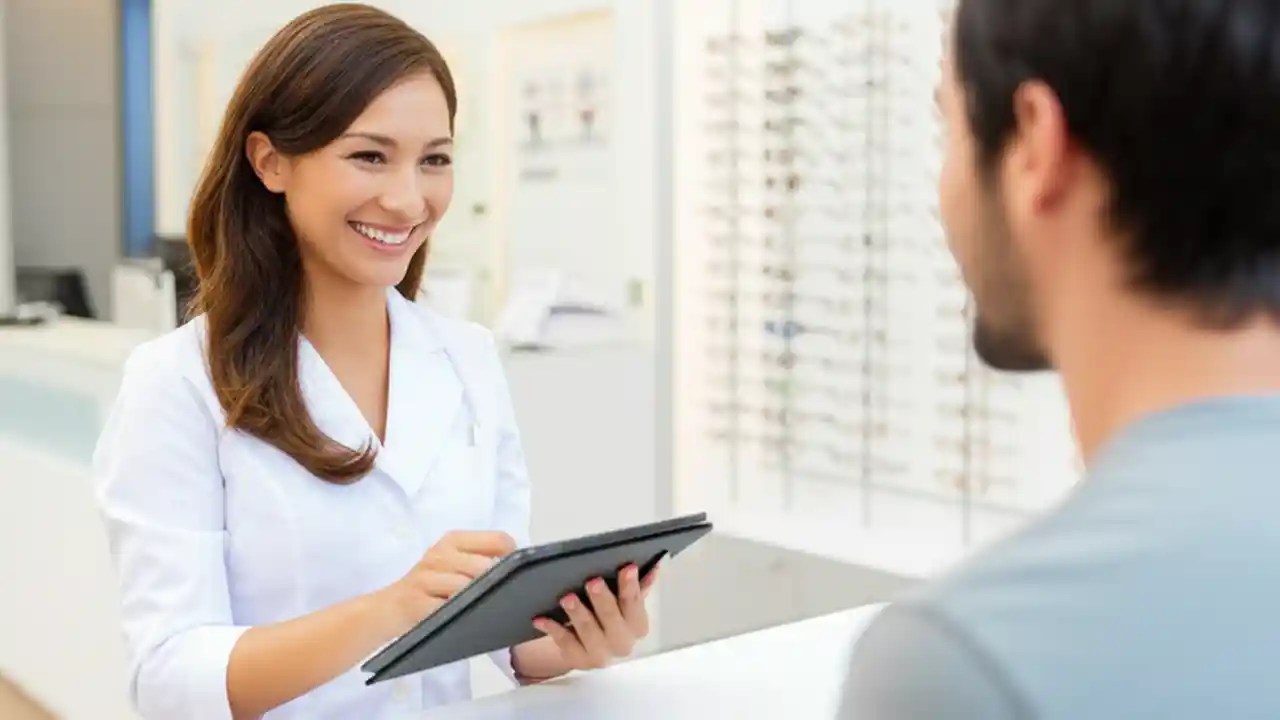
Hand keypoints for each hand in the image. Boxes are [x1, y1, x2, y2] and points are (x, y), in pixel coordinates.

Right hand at [378, 530, 515, 637]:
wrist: (387, 609)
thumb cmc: (429, 587)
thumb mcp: (452, 565)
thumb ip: (480, 561)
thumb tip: (521, 570)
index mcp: (454, 540)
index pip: (499, 540)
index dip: (513, 559)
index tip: (514, 577)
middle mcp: (441, 553)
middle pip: (486, 566)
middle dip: (497, 584)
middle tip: (502, 598)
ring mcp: (426, 577)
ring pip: (468, 587)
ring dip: (479, 601)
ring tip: (483, 610)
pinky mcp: (417, 602)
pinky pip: (449, 608)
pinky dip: (461, 615)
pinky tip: (465, 620)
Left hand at [531, 562, 658, 671]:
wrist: (587, 646)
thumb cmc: (607, 618)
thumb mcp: (623, 602)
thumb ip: (637, 586)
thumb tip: (652, 567)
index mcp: (637, 625)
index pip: (635, 603)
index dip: (631, 586)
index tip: (627, 568)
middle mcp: (622, 642)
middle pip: (612, 619)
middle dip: (603, 600)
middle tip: (593, 582)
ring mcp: (600, 654)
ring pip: (589, 632)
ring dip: (578, 614)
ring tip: (567, 598)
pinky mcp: (578, 659)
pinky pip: (564, 642)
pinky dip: (553, 629)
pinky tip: (542, 618)